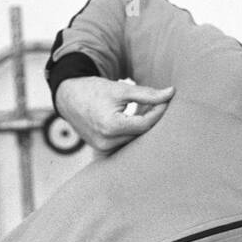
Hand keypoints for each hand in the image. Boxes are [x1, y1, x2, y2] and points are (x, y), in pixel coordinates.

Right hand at [54, 76, 174, 153]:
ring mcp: (104, 149)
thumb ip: (147, 93)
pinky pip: (125, 144)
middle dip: (152, 120)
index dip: (158, 112)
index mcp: (111, 126)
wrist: (70, 99)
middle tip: (159, 105)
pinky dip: (132, 134)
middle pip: (141, 135)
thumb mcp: (121, 89)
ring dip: (142, 128)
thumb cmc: (95, 90)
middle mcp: (107, 142)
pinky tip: (132, 120)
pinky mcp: (103, 151)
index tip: (167, 100)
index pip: (145, 124)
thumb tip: (171, 92)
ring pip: (134, 141)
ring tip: (143, 111)